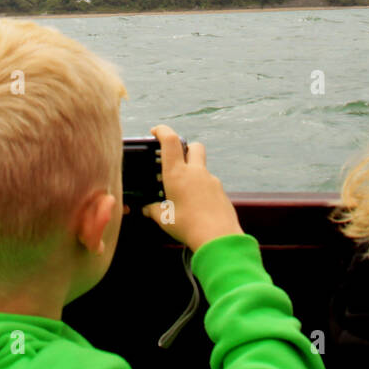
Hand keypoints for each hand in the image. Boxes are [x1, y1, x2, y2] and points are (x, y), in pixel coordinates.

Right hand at [142, 124, 242, 251]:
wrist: (218, 238)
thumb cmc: (188, 226)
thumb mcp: (163, 218)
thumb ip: (153, 209)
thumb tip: (147, 208)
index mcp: (177, 174)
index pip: (170, 141)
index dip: (162, 131)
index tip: (155, 131)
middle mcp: (196, 172)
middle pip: (194, 146)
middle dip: (185, 148)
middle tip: (175, 160)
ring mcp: (211, 180)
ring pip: (202, 166)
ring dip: (193, 172)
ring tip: (183, 191)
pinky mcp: (221, 191)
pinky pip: (209, 183)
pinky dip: (201, 188)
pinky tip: (196, 204)